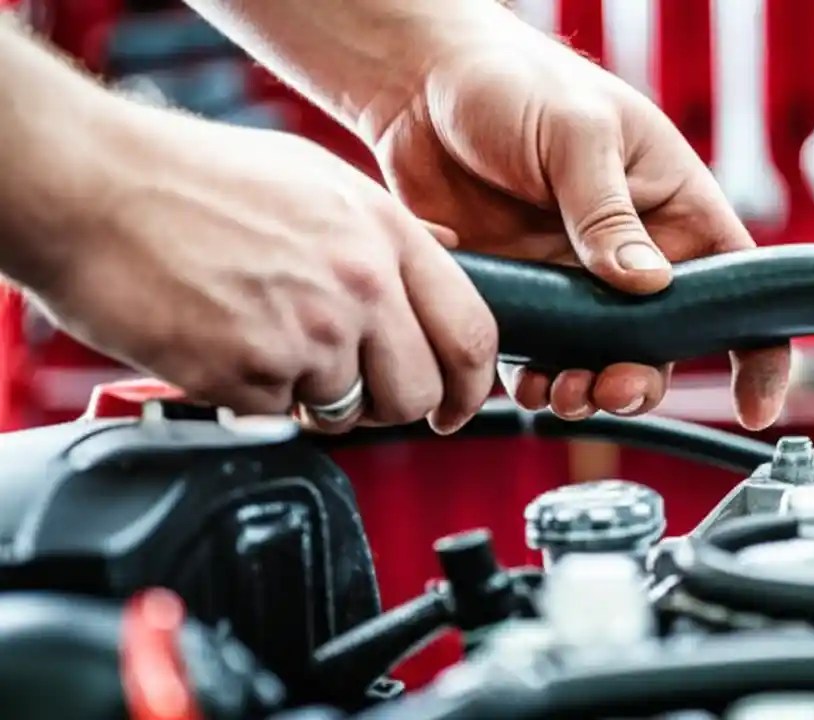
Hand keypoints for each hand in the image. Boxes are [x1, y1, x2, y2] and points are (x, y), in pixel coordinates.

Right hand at [34, 100, 496, 433]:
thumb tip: (441, 260)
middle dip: (390, 405)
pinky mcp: (251, 374)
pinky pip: (278, 415)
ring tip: (268, 345)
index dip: (473, 387)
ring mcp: (308, 334)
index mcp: (386, 234)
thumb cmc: (195, 178)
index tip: (455, 406)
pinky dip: (255, 396)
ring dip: (317, 400)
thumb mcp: (320, 180)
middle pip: (418, 392)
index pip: (473, 333)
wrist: (94, 187)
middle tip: (351, 385)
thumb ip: (388, 232)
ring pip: (349, 413)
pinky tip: (226, 344)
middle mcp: (359, 285)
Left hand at [363, 1, 790, 429]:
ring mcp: (576, 280)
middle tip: (607, 387)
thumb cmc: (514, 80)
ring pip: (601, 361)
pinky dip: (534, 379)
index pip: (739, 285)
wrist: (419, 83)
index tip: (753, 406)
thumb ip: (608, 210)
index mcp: (674, 206)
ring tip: (559, 392)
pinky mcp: (524, 296)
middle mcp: (634, 252)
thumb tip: (645, 285)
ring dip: (587, 391)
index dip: (759, 349)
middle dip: (641, 380)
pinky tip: (522, 378)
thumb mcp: (575, 132)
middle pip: (665, 344)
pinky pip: (539, 356)